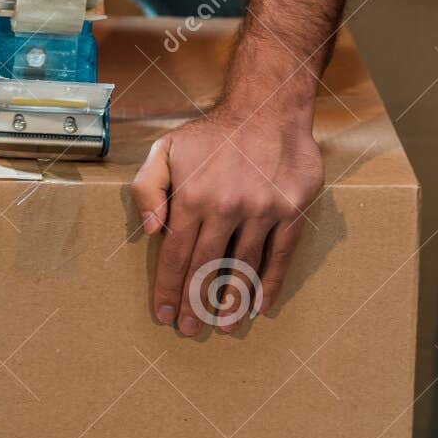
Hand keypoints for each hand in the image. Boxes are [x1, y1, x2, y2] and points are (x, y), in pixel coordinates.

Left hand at [131, 103, 323, 332]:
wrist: (267, 107)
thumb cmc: (212, 134)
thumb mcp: (165, 148)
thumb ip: (147, 187)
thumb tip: (148, 231)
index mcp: (192, 196)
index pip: (174, 254)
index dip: (167, 288)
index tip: (163, 315)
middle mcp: (225, 207)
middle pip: (206, 268)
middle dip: (194, 304)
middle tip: (189, 330)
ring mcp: (261, 210)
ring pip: (243, 268)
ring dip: (231, 302)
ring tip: (222, 326)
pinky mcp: (290, 211)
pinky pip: (279, 256)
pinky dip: (270, 283)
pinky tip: (260, 305)